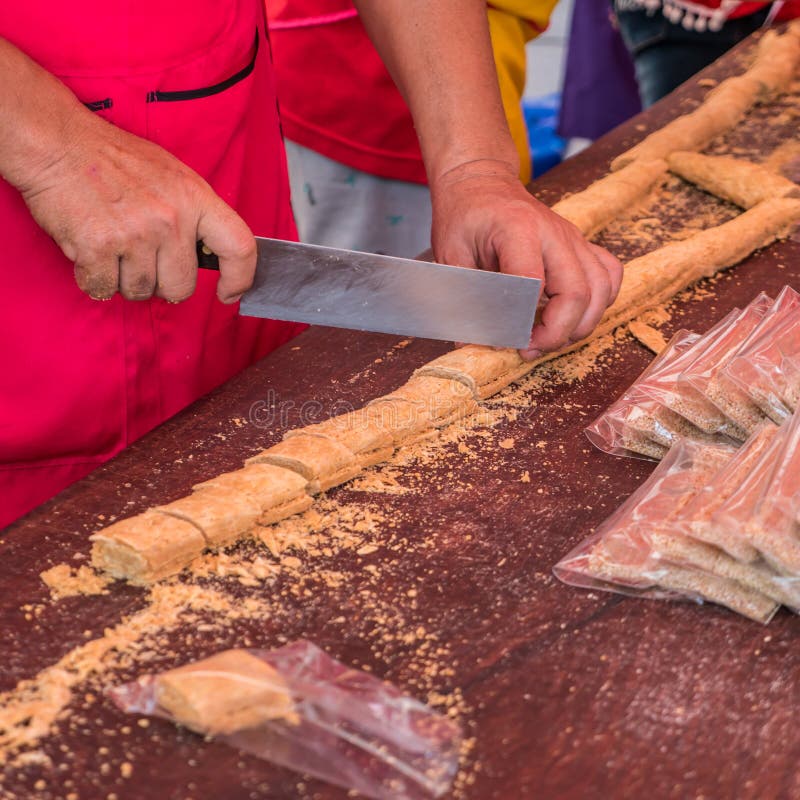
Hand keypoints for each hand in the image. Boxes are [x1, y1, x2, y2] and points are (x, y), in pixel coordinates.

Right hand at [19, 109, 254, 303]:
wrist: (57, 141)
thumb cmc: (114, 159)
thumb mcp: (171, 174)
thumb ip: (194, 213)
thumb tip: (211, 256)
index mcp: (195, 197)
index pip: (239, 247)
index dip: (240, 278)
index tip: (227, 293)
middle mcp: (170, 218)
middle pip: (182, 287)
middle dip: (162, 284)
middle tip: (143, 260)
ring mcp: (135, 234)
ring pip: (141, 291)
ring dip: (125, 280)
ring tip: (113, 247)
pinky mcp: (97, 248)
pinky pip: (104, 288)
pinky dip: (94, 279)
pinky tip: (89, 251)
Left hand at [430, 160, 622, 359]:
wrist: (482, 182)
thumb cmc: (464, 216)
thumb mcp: (449, 254)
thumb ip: (462, 297)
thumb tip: (470, 342)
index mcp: (518, 229)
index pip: (534, 283)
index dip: (526, 322)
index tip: (511, 341)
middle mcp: (555, 233)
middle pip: (578, 292)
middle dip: (558, 333)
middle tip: (529, 349)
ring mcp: (573, 238)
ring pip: (601, 289)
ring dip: (581, 324)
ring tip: (549, 338)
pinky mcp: (581, 245)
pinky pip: (609, 275)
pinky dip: (601, 302)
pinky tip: (576, 315)